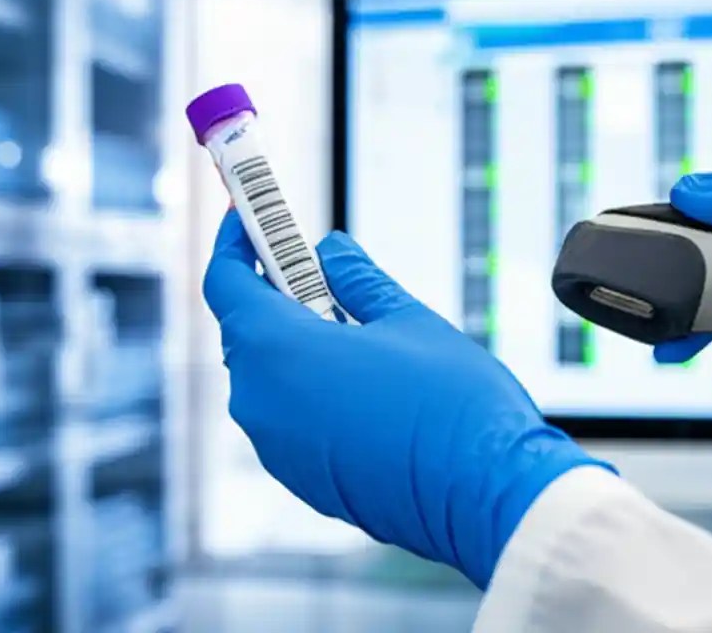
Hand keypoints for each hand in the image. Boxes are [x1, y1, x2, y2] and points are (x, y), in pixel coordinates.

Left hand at [203, 210, 609, 586]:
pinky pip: (288, 417)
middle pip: (246, 330)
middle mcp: (261, 402)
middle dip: (275, 293)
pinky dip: (309, 388)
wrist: (485, 493)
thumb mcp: (406, 320)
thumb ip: (356, 280)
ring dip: (296, 343)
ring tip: (353, 325)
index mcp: (277, 350)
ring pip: (269, 377)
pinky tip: (360, 379)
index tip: (251, 218)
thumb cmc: (451, 404)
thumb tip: (330, 251)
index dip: (236, 242)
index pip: (226, 281)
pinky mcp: (302, 479)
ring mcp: (277, 447)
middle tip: (318, 267)